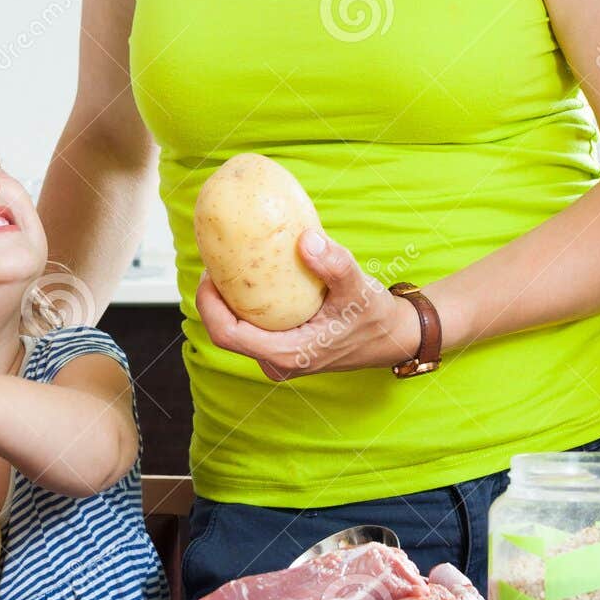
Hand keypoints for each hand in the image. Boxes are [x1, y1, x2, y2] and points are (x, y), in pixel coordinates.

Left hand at [195, 231, 435, 380]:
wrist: (390, 337)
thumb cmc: (374, 317)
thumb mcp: (359, 289)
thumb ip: (335, 265)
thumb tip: (305, 238)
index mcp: (286, 355)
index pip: (228, 335)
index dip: (208, 304)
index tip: (208, 272)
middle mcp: (277, 361)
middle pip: (225, 332)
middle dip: (213, 299)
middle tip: (215, 261)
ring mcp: (279, 357)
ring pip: (237, 330)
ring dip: (227, 300)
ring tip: (227, 264)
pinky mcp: (283, 347)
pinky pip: (251, 327)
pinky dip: (244, 303)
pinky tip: (250, 276)